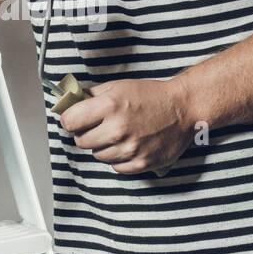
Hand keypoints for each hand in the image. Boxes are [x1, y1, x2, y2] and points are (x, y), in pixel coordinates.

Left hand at [59, 77, 194, 174]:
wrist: (183, 109)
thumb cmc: (152, 96)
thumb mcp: (119, 86)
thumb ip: (91, 95)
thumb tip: (69, 102)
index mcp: (110, 105)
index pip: (69, 121)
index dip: (70, 120)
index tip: (74, 119)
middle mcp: (118, 129)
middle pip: (81, 141)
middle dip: (86, 133)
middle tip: (99, 126)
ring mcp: (130, 149)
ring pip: (97, 155)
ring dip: (103, 146)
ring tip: (118, 134)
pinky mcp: (141, 163)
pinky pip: (115, 167)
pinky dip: (118, 158)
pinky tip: (128, 145)